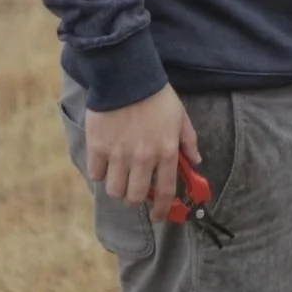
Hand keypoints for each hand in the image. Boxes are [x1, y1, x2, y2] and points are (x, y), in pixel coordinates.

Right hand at [83, 85, 200, 221]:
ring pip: (115, 190)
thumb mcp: (180, 116)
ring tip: (119, 176)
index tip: (159, 215)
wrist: (126, 76)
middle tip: (135, 189)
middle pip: (135, 197)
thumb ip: (189, 141)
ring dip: (118, 188)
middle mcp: (143, 158)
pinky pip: (96, 174)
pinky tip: (104, 162)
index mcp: (166, 152)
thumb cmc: (155, 95)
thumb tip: (196, 161)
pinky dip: (100, 172)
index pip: (166, 192)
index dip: (163, 209)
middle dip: (136, 199)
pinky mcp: (98, 147)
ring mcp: (119, 154)